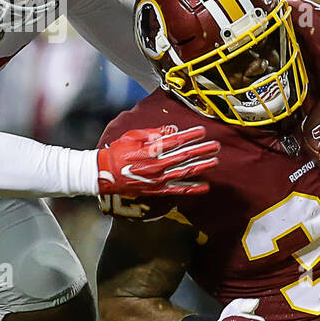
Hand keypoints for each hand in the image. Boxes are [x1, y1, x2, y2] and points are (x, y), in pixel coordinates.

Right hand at [96, 125, 218, 198]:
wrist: (103, 174)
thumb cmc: (117, 152)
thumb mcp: (133, 136)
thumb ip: (153, 132)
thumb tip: (172, 129)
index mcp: (150, 150)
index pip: (176, 141)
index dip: (191, 135)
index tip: (203, 131)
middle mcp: (157, 165)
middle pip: (185, 156)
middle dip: (202, 150)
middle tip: (216, 145)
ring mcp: (158, 179)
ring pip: (185, 172)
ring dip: (202, 166)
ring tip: (215, 161)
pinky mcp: (157, 190)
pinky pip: (178, 190)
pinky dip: (192, 189)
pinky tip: (205, 186)